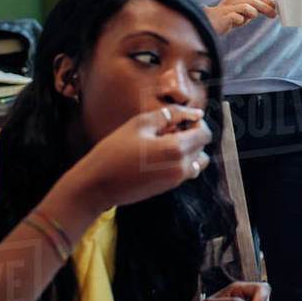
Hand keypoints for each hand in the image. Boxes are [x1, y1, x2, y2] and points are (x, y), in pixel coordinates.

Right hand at [68, 106, 212, 214]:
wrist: (96, 186)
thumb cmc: (113, 151)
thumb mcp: (140, 124)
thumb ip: (172, 114)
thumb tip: (197, 113)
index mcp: (176, 149)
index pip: (205, 134)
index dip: (196, 123)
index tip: (180, 120)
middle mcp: (182, 167)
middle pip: (202, 147)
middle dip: (190, 135)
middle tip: (165, 130)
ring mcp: (176, 180)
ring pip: (197, 161)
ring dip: (188, 150)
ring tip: (163, 143)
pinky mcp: (168, 187)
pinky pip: (185, 171)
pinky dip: (179, 161)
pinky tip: (156, 155)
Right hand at [204, 0, 275, 35]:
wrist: (210, 23)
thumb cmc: (230, 16)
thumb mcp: (243, 9)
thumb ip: (254, 6)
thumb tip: (272, 7)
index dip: (267, 1)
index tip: (275, 8)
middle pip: (254, 0)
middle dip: (266, 8)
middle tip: (272, 15)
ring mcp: (227, 6)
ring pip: (248, 7)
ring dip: (253, 14)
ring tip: (250, 17)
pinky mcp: (224, 16)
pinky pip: (239, 18)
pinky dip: (242, 21)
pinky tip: (238, 22)